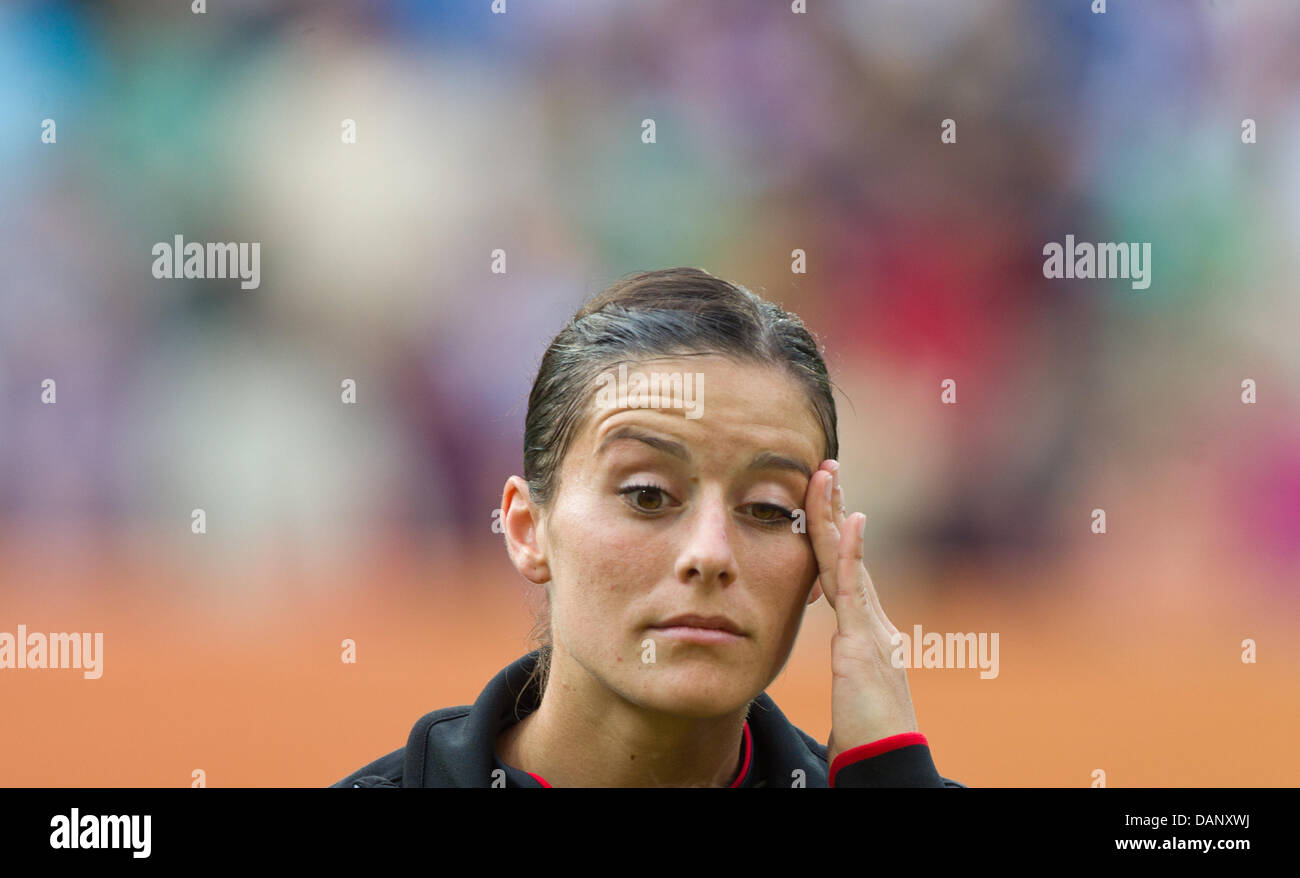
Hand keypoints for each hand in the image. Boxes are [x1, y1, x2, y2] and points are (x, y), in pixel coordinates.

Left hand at [806, 459, 919, 764]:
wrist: (886, 761)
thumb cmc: (868, 740)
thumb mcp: (852, 697)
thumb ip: (849, 673)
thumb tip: (845, 671)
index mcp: (867, 634)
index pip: (842, 574)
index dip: (832, 536)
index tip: (824, 503)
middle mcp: (873, 623)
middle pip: (845, 554)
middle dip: (834, 509)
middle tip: (824, 469)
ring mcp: (871, 628)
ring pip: (844, 560)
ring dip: (834, 514)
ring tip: (826, 475)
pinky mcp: (864, 640)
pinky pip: (853, 587)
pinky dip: (851, 551)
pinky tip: (850, 519)